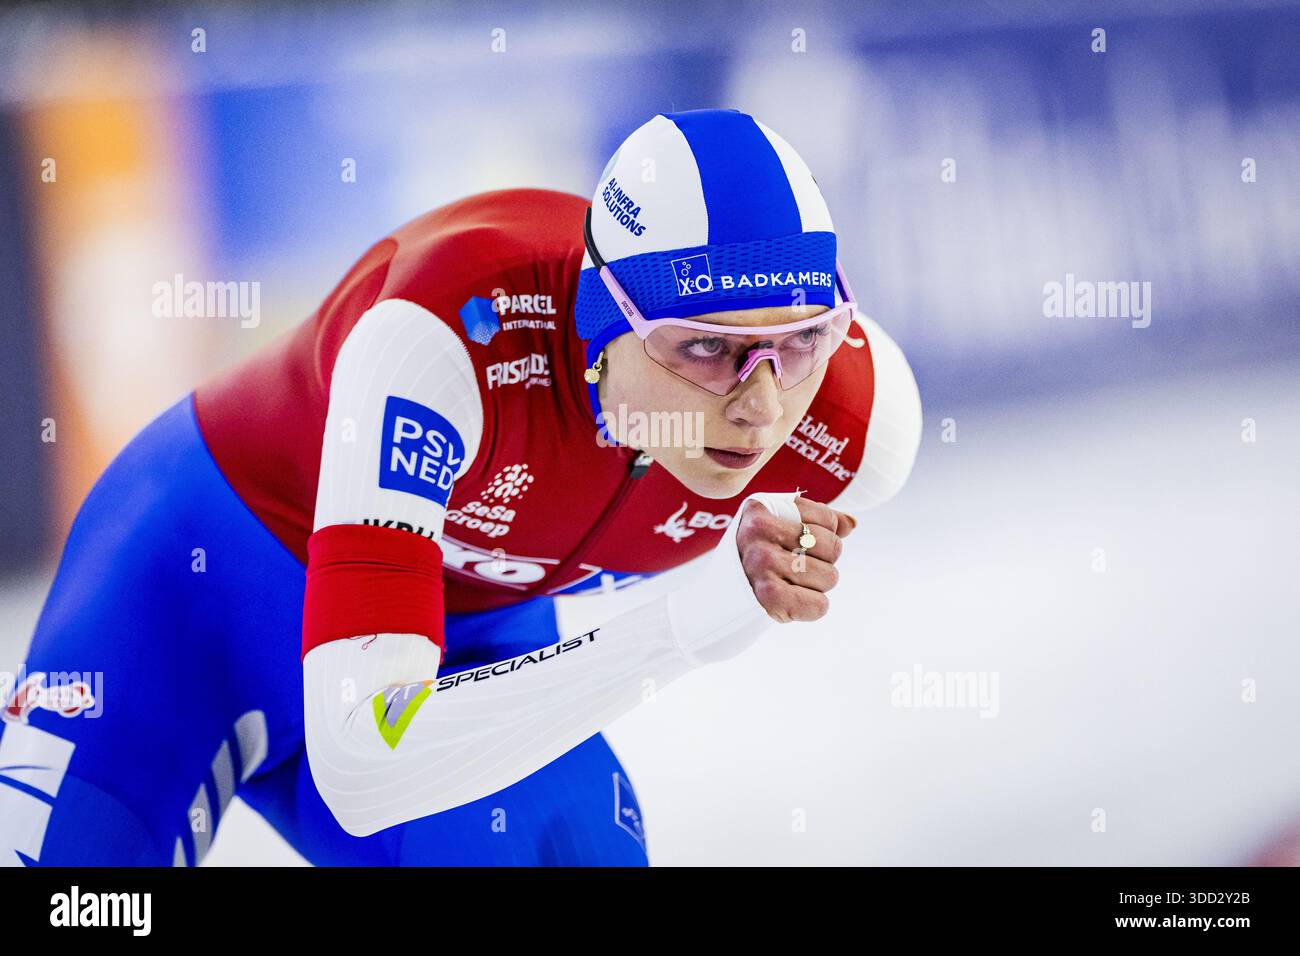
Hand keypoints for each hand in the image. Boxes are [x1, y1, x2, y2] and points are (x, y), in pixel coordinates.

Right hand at [734, 495, 856, 622]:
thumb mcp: (777, 528)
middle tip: (796, 568)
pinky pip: (820, 605)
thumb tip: (851, 524)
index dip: (823, 536)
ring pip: (830, 577)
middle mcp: (759, 532)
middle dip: (824, 562)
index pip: (828, 519)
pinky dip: (812, 608)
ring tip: (790, 584)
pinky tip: (791, 602)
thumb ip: (816, 521)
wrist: (717, 600)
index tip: (797, 544)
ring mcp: (762, 563)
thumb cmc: (757, 558)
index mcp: (762, 508)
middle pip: (834, 547)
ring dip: (816, 587)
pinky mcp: (768, 597)